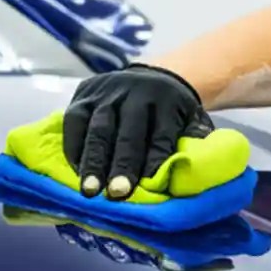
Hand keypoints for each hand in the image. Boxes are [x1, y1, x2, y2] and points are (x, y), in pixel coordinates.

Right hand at [62, 63, 213, 200]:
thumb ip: (195, 140)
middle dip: (121, 164)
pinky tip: (76, 171)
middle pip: (127, 131)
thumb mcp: (192, 119)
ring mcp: (107, 92)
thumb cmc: (173, 111)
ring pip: (98, 127)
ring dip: (93, 161)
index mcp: (166, 101)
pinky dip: (74, 147)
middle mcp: (135, 92)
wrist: (151, 77)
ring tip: (89, 190)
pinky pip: (74, 121)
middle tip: (116, 194)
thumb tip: (196, 169)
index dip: (154, 160)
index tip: (149, 185)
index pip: (160, 134)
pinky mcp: (84, 94)